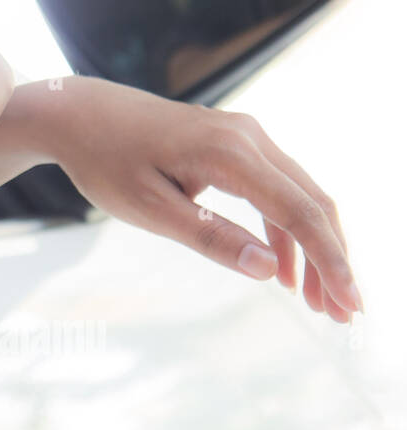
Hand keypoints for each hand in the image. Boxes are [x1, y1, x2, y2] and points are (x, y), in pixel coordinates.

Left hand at [41, 76, 360, 322]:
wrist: (79, 115)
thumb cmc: (106, 161)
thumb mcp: (150, 209)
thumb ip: (210, 237)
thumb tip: (268, 269)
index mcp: (229, 152)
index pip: (299, 212)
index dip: (331, 262)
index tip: (350, 305)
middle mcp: (248, 136)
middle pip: (311, 202)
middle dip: (332, 260)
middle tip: (342, 314)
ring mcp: (244, 136)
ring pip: (298, 196)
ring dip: (312, 247)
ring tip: (315, 301)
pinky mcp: (233, 143)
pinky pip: (274, 187)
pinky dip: (285, 227)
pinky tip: (282, 266)